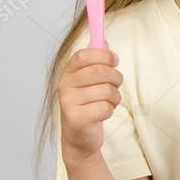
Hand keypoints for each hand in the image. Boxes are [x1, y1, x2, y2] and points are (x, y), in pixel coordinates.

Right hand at [57, 46, 121, 164]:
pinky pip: (105, 108)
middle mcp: (64, 85)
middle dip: (116, 78)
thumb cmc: (88, 105)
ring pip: (106, 91)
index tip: (114, 60)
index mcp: (68, 72)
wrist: (80, 137)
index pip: (84, 54)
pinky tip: (102, 113)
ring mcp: (68, 103)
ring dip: (115, 97)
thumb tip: (103, 41)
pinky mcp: (76, 119)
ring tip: (108, 102)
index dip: (103, 55)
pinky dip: (109, 110)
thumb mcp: (90, 81)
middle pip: (100, 71)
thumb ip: (96, 61)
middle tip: (115, 85)